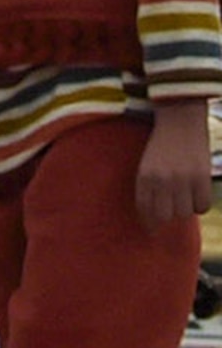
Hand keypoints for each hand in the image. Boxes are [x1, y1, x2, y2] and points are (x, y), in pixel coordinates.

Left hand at [136, 99, 211, 225]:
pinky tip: (196, 194)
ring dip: (184, 209)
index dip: (149, 222)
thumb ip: (150, 186)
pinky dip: (199, 205)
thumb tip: (156, 214)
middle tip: (170, 211)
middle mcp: (162, 179)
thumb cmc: (162, 144)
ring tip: (183, 197)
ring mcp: (183, 179)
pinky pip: (202, 206)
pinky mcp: (202, 177)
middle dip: (167, 217)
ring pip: (184, 212)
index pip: (145, 209)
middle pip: (165, 216)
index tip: (151, 228)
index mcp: (144, 175)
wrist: (179, 118)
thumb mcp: (147, 163)